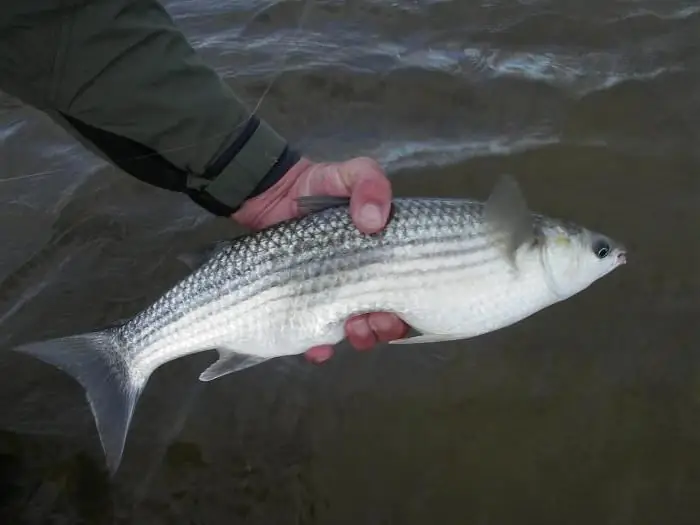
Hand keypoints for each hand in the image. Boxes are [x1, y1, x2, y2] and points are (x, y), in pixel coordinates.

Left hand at [232, 156, 409, 363]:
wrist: (271, 193)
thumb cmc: (317, 184)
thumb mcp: (350, 173)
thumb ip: (369, 183)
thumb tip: (375, 221)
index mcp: (382, 257)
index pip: (405, 291)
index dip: (406, 308)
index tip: (394, 310)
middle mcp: (361, 280)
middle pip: (383, 317)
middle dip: (382, 328)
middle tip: (368, 323)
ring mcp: (332, 293)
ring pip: (353, 331)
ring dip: (357, 339)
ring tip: (347, 331)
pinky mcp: (303, 303)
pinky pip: (314, 335)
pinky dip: (319, 347)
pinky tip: (316, 348)